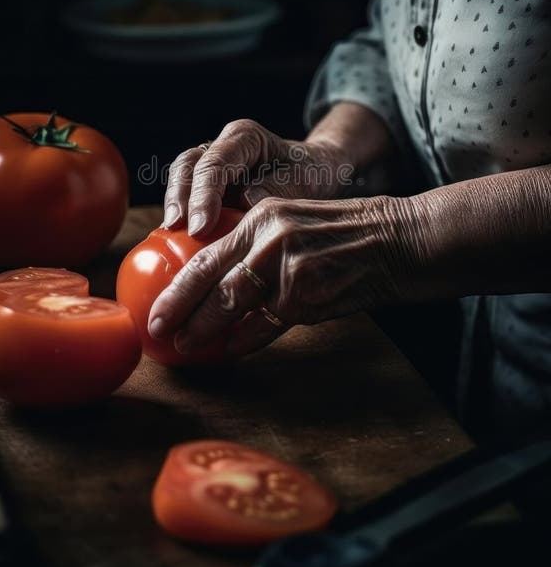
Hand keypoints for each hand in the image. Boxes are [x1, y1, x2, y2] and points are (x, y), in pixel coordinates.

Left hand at [148, 194, 420, 357]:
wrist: (410, 238)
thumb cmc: (358, 238)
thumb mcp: (303, 228)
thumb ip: (265, 251)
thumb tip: (227, 292)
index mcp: (265, 215)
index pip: (208, 253)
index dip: (178, 286)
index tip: (156, 308)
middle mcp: (271, 233)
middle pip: (211, 277)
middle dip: (179, 309)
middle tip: (156, 332)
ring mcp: (291, 261)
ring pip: (234, 301)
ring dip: (206, 329)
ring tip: (185, 348)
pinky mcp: (312, 290)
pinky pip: (270, 322)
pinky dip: (248, 339)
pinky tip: (232, 351)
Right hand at [163, 104, 395, 236]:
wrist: (315, 172)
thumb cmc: (309, 174)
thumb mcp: (302, 180)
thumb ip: (273, 190)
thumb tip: (243, 206)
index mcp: (245, 137)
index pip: (216, 161)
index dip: (203, 194)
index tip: (200, 227)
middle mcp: (221, 147)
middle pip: (188, 164)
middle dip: (180, 197)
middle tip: (178, 228)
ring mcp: (211, 165)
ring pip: (181, 178)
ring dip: (175, 207)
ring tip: (170, 235)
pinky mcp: (206, 186)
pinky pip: (187, 198)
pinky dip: (182, 217)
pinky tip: (178, 242)